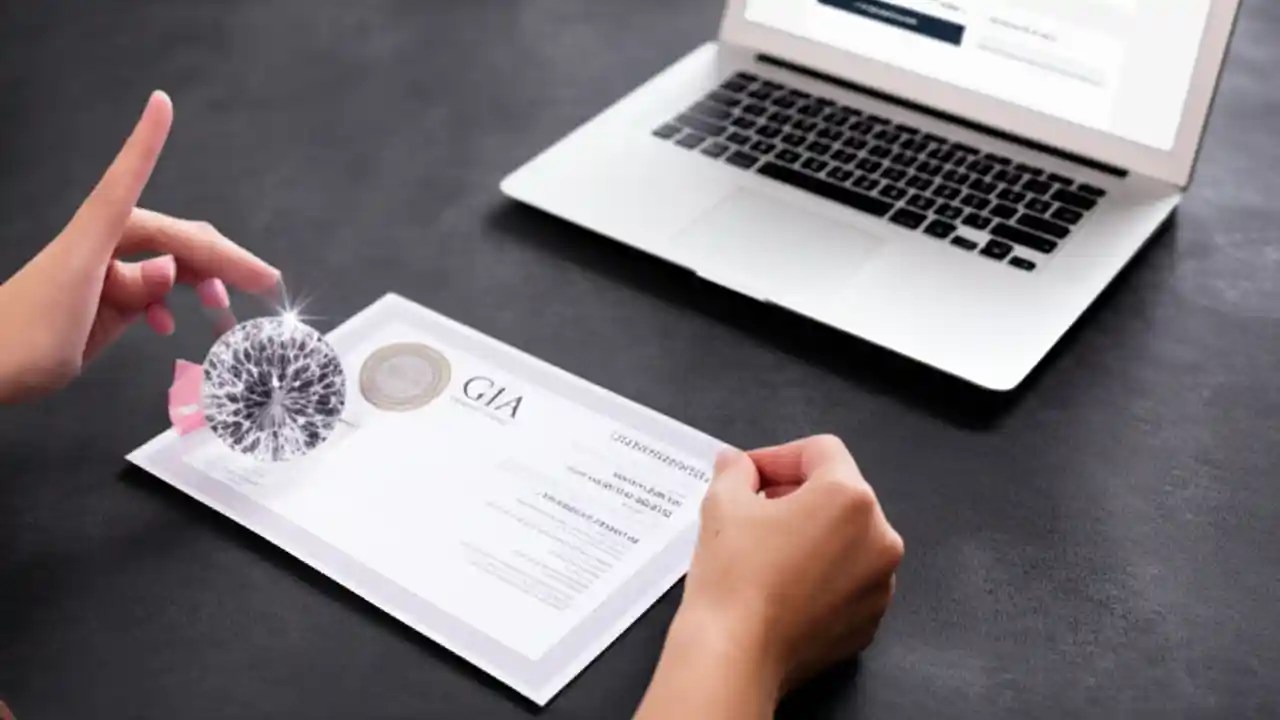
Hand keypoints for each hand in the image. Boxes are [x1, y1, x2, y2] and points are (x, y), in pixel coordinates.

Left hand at [0, 91, 278, 403]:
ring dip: (201, 280)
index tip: (160, 102)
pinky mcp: (101, 297)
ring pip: (168, 262)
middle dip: (220, 256)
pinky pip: (149, 288)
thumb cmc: (21, 347)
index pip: (125, 182)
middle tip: (263, 280)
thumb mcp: (83, 323)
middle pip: (172, 236)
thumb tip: (171, 267)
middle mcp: (100, 249)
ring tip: (226, 309)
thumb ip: (130, 292)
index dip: (146, 142)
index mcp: (91, 244)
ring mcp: (102, 273)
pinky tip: (169, 324)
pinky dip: (168, 301)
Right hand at [635, 435, 902, 719]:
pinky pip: (848, 581)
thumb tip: (737, 464)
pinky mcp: (869, 621)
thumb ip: (735, 471)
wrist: (735, 655)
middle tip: (753, 507)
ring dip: (811, 534)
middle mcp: (879, 539)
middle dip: (795, 494)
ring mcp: (879, 585)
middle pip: (839, 494)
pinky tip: (781, 584)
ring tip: (767, 548)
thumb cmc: (734, 578)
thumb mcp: (724, 504)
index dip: (778, 456)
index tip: (749, 475)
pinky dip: (821, 574)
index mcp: (851, 499)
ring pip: (847, 539)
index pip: (820, 451)